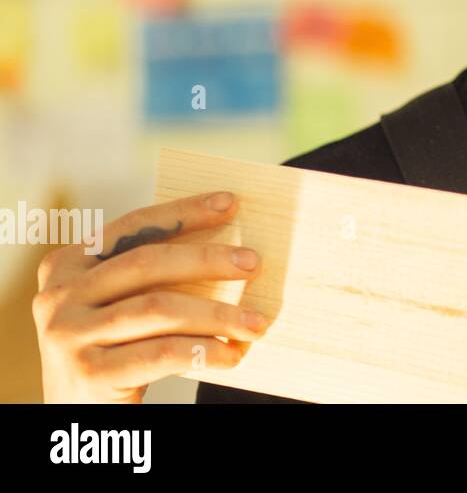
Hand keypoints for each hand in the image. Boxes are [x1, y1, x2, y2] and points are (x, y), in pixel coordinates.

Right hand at [32, 191, 265, 402]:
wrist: (76, 416)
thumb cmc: (109, 350)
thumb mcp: (113, 303)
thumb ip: (146, 275)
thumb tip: (228, 249)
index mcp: (66, 265)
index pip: (132, 226)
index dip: (183, 212)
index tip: (229, 204)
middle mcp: (58, 296)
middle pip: (148, 263)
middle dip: (208, 259)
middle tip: (252, 263)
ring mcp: (68, 335)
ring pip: (160, 308)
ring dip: (217, 314)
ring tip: (254, 323)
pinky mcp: (88, 372)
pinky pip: (162, 352)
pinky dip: (204, 350)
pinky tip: (231, 354)